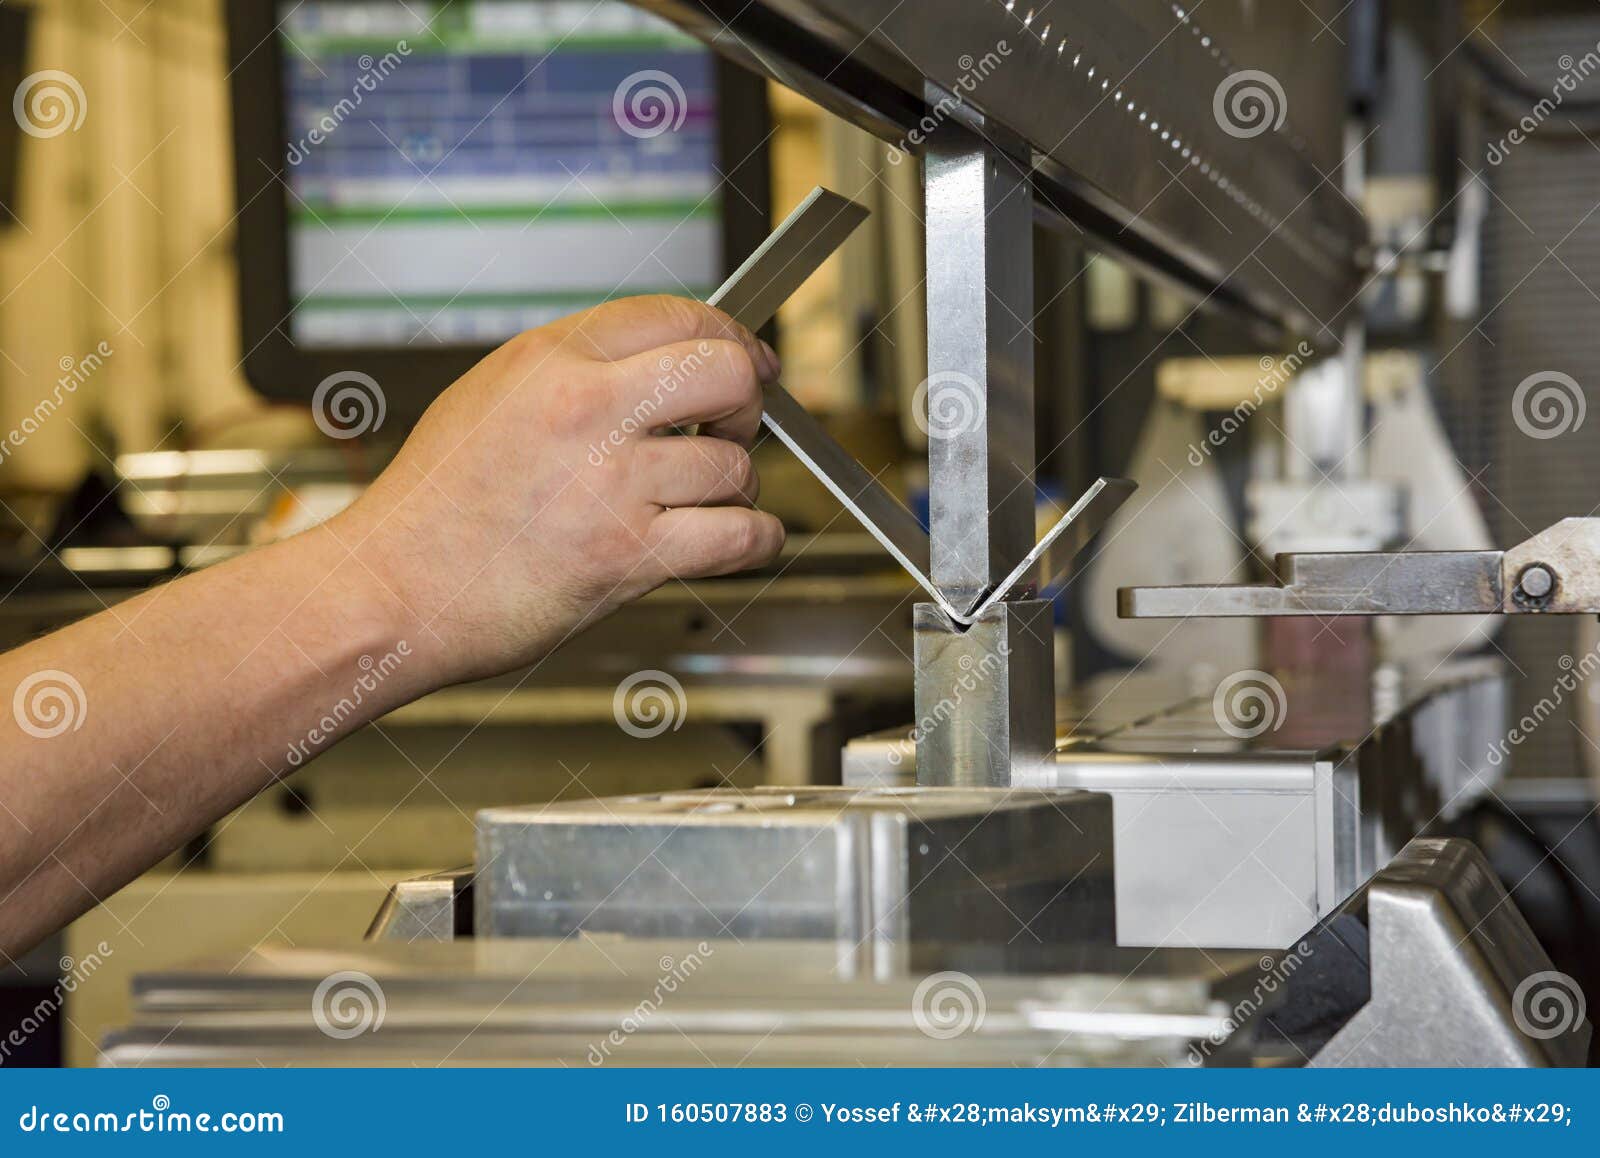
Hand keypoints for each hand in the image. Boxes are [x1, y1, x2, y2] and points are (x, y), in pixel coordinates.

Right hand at [339, 295, 786, 685]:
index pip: (676, 315)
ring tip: (703, 499)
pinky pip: (739, 536)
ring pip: (735, 465)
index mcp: (550, 359)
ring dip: (737, 485)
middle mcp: (584, 410)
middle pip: (726, 373)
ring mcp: (609, 484)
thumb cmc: (432, 507)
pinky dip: (755, 539)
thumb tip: (659, 362)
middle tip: (732, 426)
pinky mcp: (627, 556)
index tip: (748, 359)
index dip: (731, 337)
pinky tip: (737, 536)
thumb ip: (574, 370)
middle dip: (747, 400)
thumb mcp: (490, 397)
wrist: (391, 589)